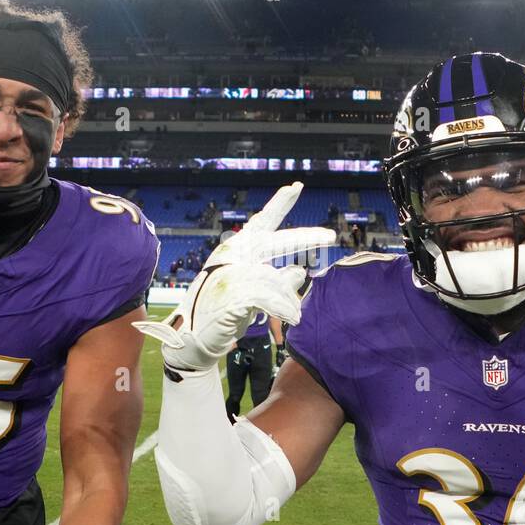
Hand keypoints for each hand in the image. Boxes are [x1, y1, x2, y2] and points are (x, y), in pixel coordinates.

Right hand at [133, 182, 334, 371]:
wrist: (194, 337)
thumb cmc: (224, 312)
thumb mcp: (254, 293)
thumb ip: (276, 280)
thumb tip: (300, 271)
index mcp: (236, 250)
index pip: (262, 222)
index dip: (279, 204)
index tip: (296, 186)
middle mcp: (233, 256)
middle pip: (275, 241)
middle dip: (304, 238)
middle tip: (331, 236)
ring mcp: (230, 273)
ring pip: (275, 277)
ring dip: (287, 298)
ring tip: (294, 314)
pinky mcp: (231, 293)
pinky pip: (268, 296)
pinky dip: (283, 307)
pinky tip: (292, 317)